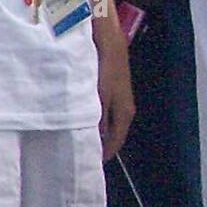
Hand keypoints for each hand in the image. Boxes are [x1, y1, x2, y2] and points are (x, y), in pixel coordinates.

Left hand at [94, 23, 134, 159]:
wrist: (110, 42)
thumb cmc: (105, 69)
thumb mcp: (99, 97)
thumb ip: (98, 119)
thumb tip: (95, 138)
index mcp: (125, 114)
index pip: (116, 142)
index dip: (104, 154)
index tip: (91, 164)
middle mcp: (126, 108)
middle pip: (114, 133)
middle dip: (101, 143)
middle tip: (83, 151)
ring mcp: (121, 98)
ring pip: (109, 122)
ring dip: (98, 130)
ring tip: (81, 136)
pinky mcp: (114, 88)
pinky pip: (106, 111)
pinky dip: (97, 117)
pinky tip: (84, 115)